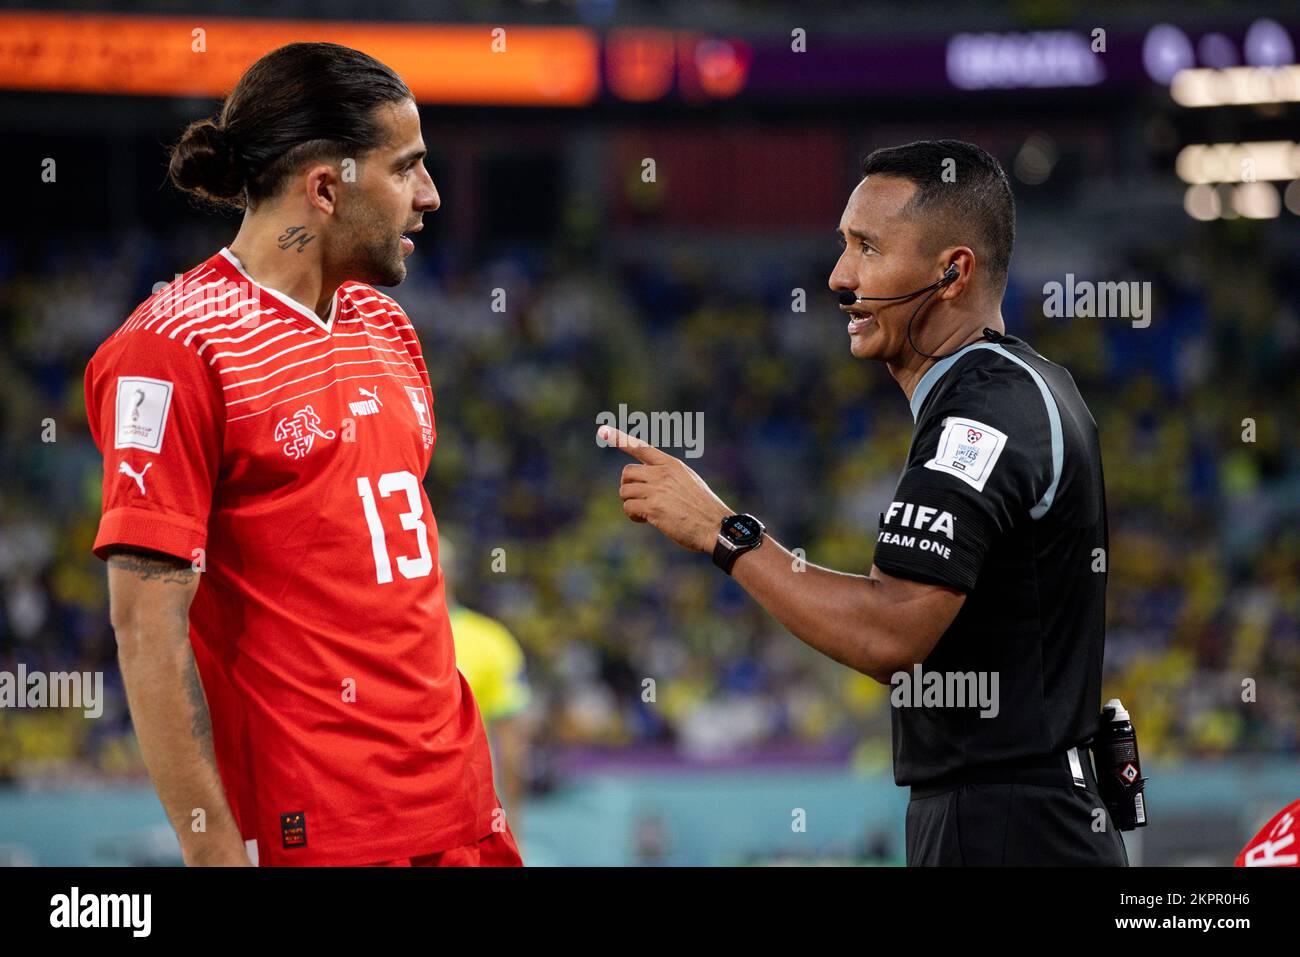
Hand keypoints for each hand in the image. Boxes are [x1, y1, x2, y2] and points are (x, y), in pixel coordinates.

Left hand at [599, 425, 732, 553]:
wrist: (716, 526)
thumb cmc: (703, 508)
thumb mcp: (688, 481)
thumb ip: (667, 476)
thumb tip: (645, 481)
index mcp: (671, 464)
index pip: (641, 447)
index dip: (620, 439)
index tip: (602, 430)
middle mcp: (662, 473)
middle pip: (627, 473)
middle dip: (628, 486)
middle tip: (639, 499)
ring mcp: (657, 490)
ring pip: (625, 491)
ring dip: (630, 503)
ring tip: (645, 512)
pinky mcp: (653, 508)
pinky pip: (628, 507)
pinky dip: (633, 515)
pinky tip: (645, 520)